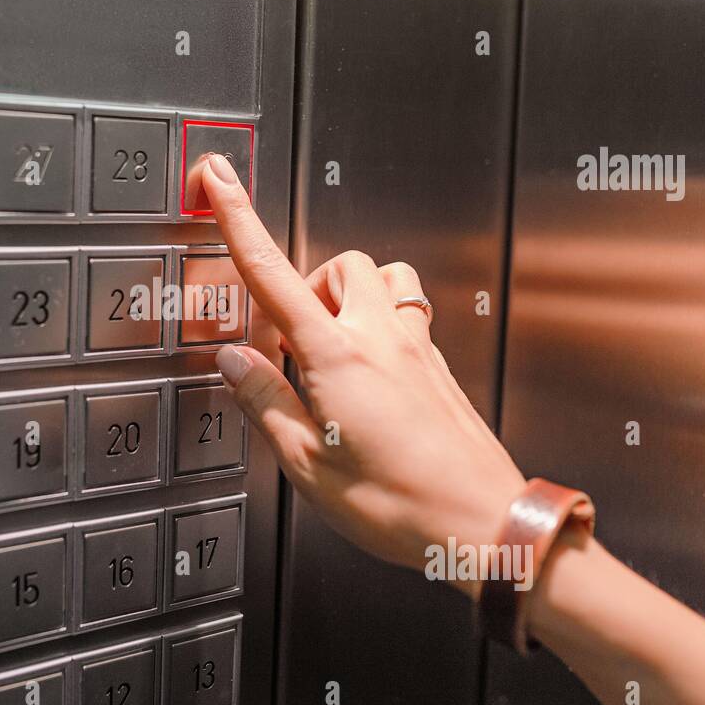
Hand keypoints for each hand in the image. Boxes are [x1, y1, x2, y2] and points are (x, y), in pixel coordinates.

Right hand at [201, 153, 525, 595]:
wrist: (484, 526)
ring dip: (347, 298)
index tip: (220, 179)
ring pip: (383, 281)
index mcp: (338, 357)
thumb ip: (266, 402)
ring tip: (327, 351)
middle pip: (339, 265)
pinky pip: (406, 318)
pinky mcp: (439, 368)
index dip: (239, 219)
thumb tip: (235, 361)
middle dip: (304, 286)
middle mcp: (382, 339)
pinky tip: (365, 381)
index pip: (273, 273)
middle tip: (285, 343)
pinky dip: (376, 329)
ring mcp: (417, 350)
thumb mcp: (308, 464)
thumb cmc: (401, 504)